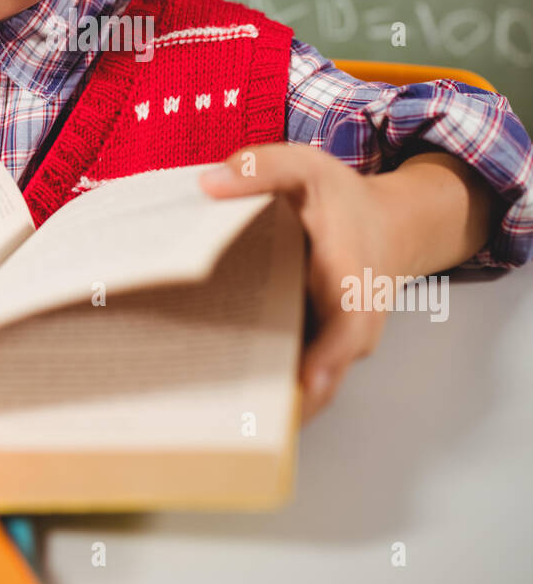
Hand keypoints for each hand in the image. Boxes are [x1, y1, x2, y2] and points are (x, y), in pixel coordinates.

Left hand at [198, 143, 395, 423]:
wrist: (386, 227)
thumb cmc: (345, 201)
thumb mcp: (309, 170)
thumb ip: (263, 168)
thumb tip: (208, 183)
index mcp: (352, 288)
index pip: (345, 335)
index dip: (322, 365)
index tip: (296, 389)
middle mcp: (348, 332)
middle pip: (314, 380)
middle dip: (268, 399)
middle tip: (213, 415)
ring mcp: (332, 349)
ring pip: (297, 386)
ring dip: (256, 400)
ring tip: (197, 411)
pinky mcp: (315, 352)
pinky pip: (288, 373)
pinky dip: (254, 380)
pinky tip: (204, 383)